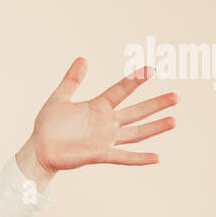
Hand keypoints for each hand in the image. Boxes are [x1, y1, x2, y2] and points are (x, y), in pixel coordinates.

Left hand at [22, 57, 177, 175]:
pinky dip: (139, 158)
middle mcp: (106, 123)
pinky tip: (156, 157)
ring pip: (135, 132)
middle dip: (155, 105)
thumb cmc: (48, 127)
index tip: (151, 68)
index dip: (135, 80)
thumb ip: (72, 80)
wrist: (39, 150)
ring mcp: (105, 139)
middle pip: (136, 112)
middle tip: (176, 96)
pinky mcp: (99, 154)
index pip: (120, 91)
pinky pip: (122, 156)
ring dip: (154, 127)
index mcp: (98, 107)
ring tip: (173, 121)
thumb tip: (83, 58)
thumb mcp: (60, 98)